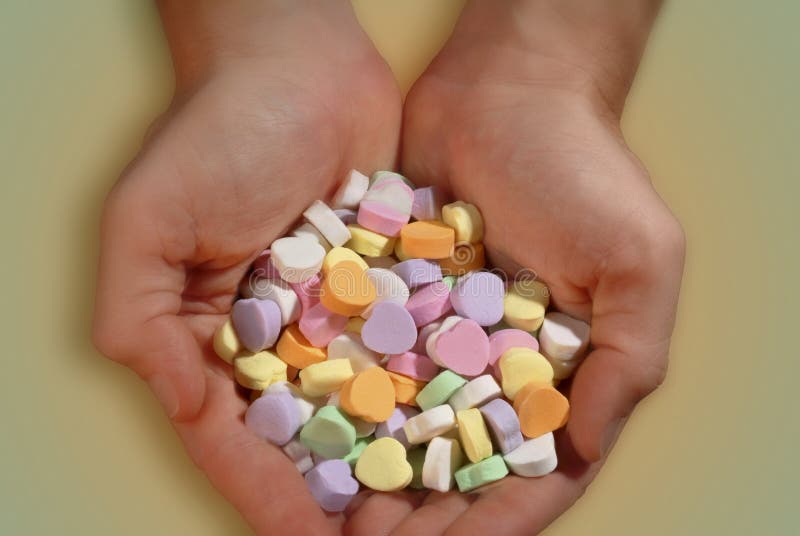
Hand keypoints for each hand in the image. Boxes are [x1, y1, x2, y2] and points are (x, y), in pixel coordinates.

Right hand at [92, 2, 400, 532]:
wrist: (301, 62)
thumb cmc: (218, 130)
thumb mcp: (146, 221)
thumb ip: (138, 319)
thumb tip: (183, 408)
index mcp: (208, 334)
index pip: (232, 432)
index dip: (262, 490)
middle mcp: (274, 335)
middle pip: (298, 433)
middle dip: (328, 489)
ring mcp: (334, 314)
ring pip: (357, 403)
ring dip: (382, 455)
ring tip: (422, 506)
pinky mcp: (386, 286)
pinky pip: (404, 349)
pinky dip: (423, 391)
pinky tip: (457, 429)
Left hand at [346, 2, 683, 533]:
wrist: (507, 89)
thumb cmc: (582, 168)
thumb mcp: (638, 260)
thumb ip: (630, 360)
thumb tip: (582, 451)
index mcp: (568, 367)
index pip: (538, 468)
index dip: (499, 518)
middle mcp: (503, 362)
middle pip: (465, 462)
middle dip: (427, 512)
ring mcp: (446, 334)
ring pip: (410, 425)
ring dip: (382, 473)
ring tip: (342, 510)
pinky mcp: (397, 300)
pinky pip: (373, 363)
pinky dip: (351, 405)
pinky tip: (319, 436)